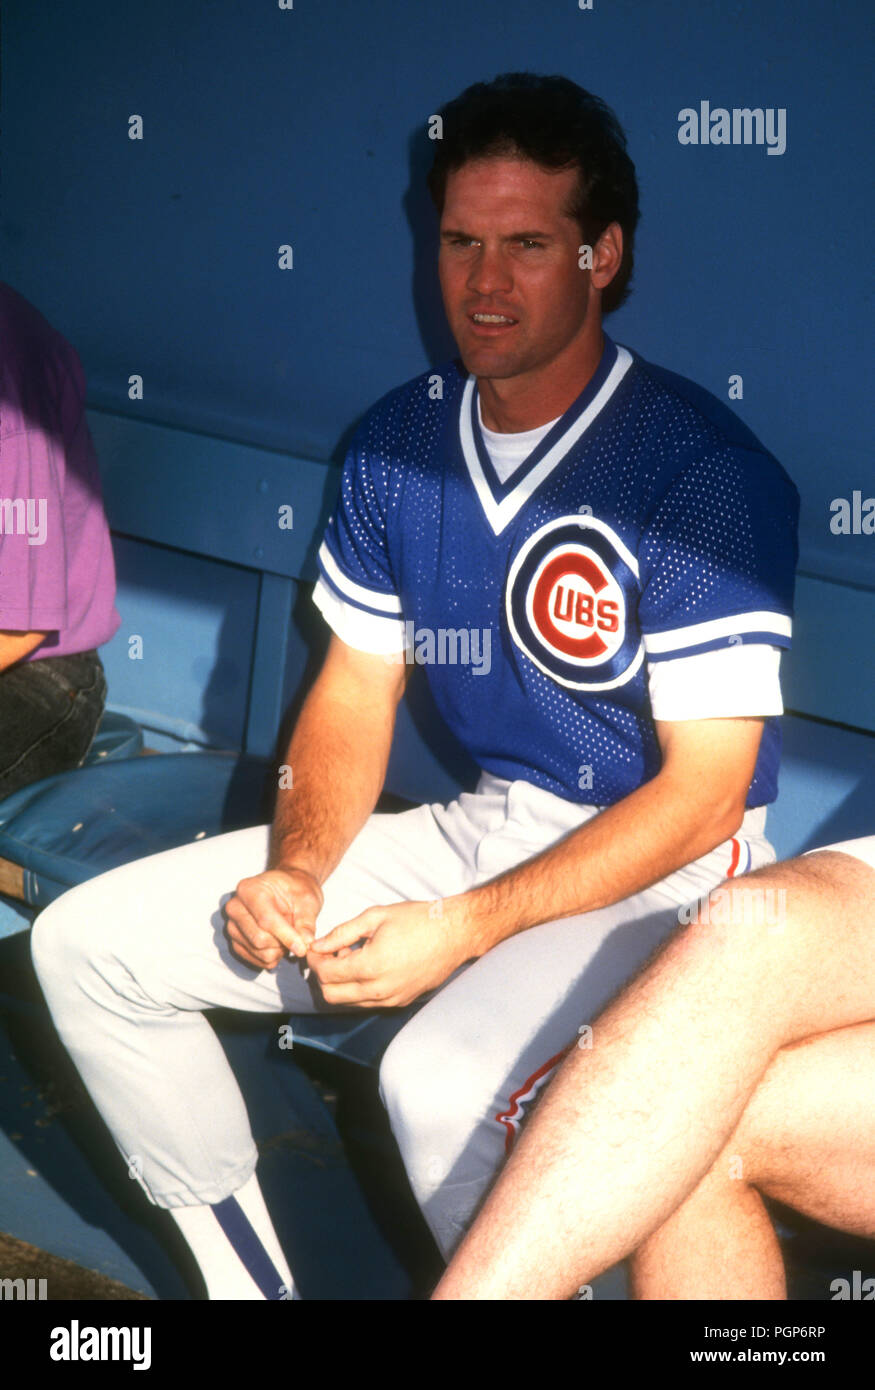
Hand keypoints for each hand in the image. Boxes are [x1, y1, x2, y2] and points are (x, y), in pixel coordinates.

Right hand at [225, 867, 322, 970]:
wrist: (287, 891)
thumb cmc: (295, 890)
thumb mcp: (307, 900)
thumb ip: (306, 922)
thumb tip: (306, 942)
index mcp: (249, 889)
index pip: (266, 920)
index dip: (286, 936)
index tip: (303, 947)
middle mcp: (235, 907)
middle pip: (259, 939)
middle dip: (282, 943)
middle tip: (298, 935)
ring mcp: (232, 926)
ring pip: (258, 952)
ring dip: (279, 950)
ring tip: (288, 936)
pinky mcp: (235, 942)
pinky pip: (255, 960)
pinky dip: (272, 957)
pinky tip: (280, 943)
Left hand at [306, 898, 468, 1007]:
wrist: (454, 934)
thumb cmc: (417, 920)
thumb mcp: (375, 917)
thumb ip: (342, 933)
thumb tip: (318, 945)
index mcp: (370, 966)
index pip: (326, 974)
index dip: (314, 960)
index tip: (315, 947)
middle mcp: (379, 990)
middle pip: (332, 995)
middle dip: (323, 976)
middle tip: (330, 954)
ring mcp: (391, 999)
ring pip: (349, 1003)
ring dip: (341, 983)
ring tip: (352, 957)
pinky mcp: (401, 1002)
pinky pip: (368, 1003)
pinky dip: (358, 989)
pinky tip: (368, 966)